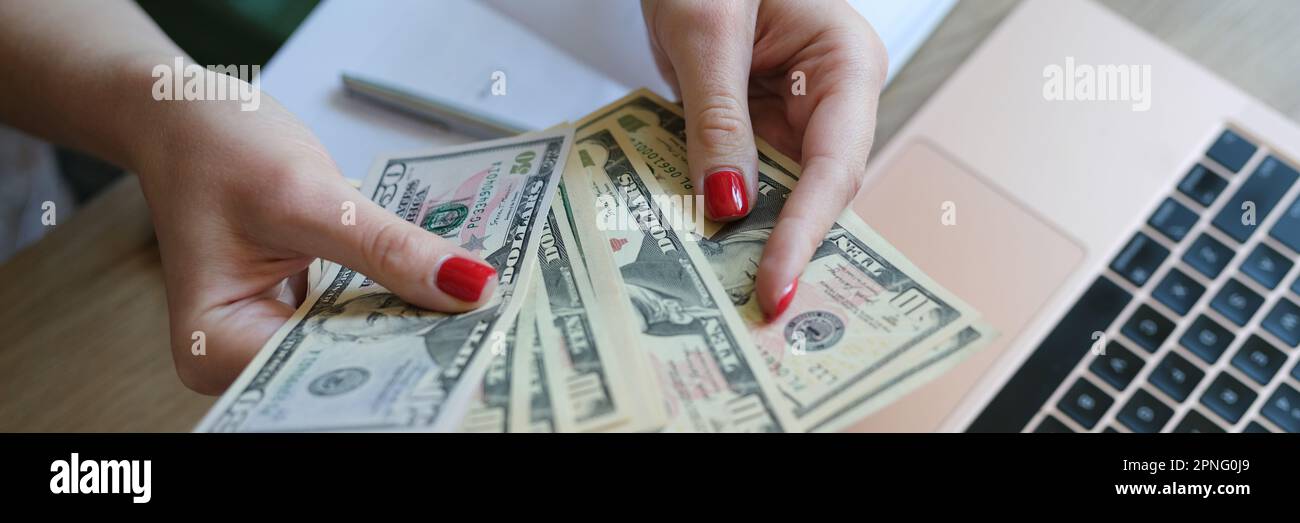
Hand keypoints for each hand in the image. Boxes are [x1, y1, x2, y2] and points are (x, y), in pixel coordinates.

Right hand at [134, 76, 497, 393]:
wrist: (185, 115)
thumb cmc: (216, 147)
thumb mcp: (306, 194)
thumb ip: (387, 247)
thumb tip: (471, 287)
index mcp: (217, 347)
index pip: (328, 376)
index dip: (405, 361)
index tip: (477, 344)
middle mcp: (242, 357)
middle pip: (351, 370)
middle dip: (420, 344)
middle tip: (495, 322)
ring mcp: (274, 337)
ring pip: (366, 345)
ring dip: (420, 322)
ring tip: (484, 305)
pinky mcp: (303, 314)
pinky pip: (365, 317)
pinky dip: (403, 299)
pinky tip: (451, 286)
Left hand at [641, 0, 886, 318]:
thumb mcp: (705, 33)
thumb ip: (718, 119)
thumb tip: (728, 207)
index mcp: (846, 65)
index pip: (833, 167)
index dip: (804, 232)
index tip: (773, 286)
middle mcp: (830, 95)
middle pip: (814, 190)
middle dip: (779, 246)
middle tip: (747, 311)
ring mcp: (791, 110)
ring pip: (777, 191)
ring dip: (745, 235)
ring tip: (716, 292)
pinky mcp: (752, 118)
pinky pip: (742, 172)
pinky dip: (718, 205)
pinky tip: (694, 243)